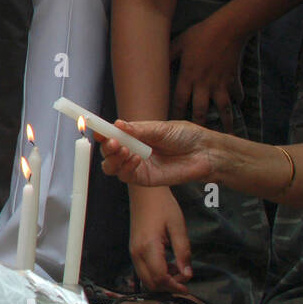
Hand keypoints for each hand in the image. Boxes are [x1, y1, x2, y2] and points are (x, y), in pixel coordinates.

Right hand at [99, 118, 217, 188]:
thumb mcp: (161, 128)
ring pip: (111, 166)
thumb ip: (138, 129)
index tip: (97, 129)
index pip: (111, 135)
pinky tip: (136, 158)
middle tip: (113, 142)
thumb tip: (117, 124)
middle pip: (108, 152)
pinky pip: (126, 176)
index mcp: (135, 136)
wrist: (204, 152)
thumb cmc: (186, 136)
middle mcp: (132, 150)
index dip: (102, 133)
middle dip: (106, 147)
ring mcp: (137, 165)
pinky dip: (126, 167)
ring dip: (113, 158)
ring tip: (124, 150)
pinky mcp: (144, 178)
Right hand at [126, 186, 193, 292]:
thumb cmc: (163, 205)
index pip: (160, 278)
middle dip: (168, 286)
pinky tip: (169, 265)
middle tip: (184, 278)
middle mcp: (136, 253)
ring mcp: (133, 252)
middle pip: (150, 283)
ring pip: (145, 279)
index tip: (188, 283)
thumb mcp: (178, 227)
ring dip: (162, 281)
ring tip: (178, 271)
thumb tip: (187, 273)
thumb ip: (183, 252)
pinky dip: (156, 274)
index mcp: (148, 247)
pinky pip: (143, 270)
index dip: (175, 285)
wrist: (144, 192)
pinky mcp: (133, 250)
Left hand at [170, 17, 246, 130]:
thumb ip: (167, 55)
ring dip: (224, 121)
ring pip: (222, 108)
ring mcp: (220, 84)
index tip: (170, 128)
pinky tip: (238, 106)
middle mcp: (203, 85)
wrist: (228, 29)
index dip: (174, 115)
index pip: (178, 102)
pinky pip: (236, 94)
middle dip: (198, 125)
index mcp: (187, 77)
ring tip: (226, 134)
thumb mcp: (178, 43)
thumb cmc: (200, 34)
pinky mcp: (233, 80)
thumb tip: (152, 61)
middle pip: (200, 111)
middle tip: (197, 140)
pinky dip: (237, 101)